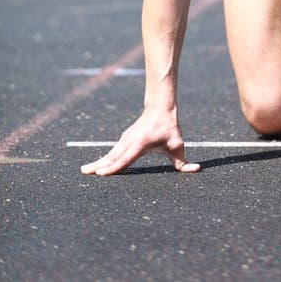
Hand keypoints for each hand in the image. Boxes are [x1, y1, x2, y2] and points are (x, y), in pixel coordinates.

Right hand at [80, 106, 199, 176]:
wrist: (160, 107)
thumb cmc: (169, 128)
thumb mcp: (177, 145)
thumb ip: (184, 161)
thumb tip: (196, 170)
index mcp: (140, 144)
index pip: (125, 158)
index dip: (114, 167)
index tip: (101, 173)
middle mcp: (129, 142)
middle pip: (112, 157)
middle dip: (99, 166)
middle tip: (84, 173)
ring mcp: (125, 140)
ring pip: (109, 155)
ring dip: (97, 163)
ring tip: (84, 171)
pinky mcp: (124, 140)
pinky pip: (112, 153)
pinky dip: (103, 160)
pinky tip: (95, 166)